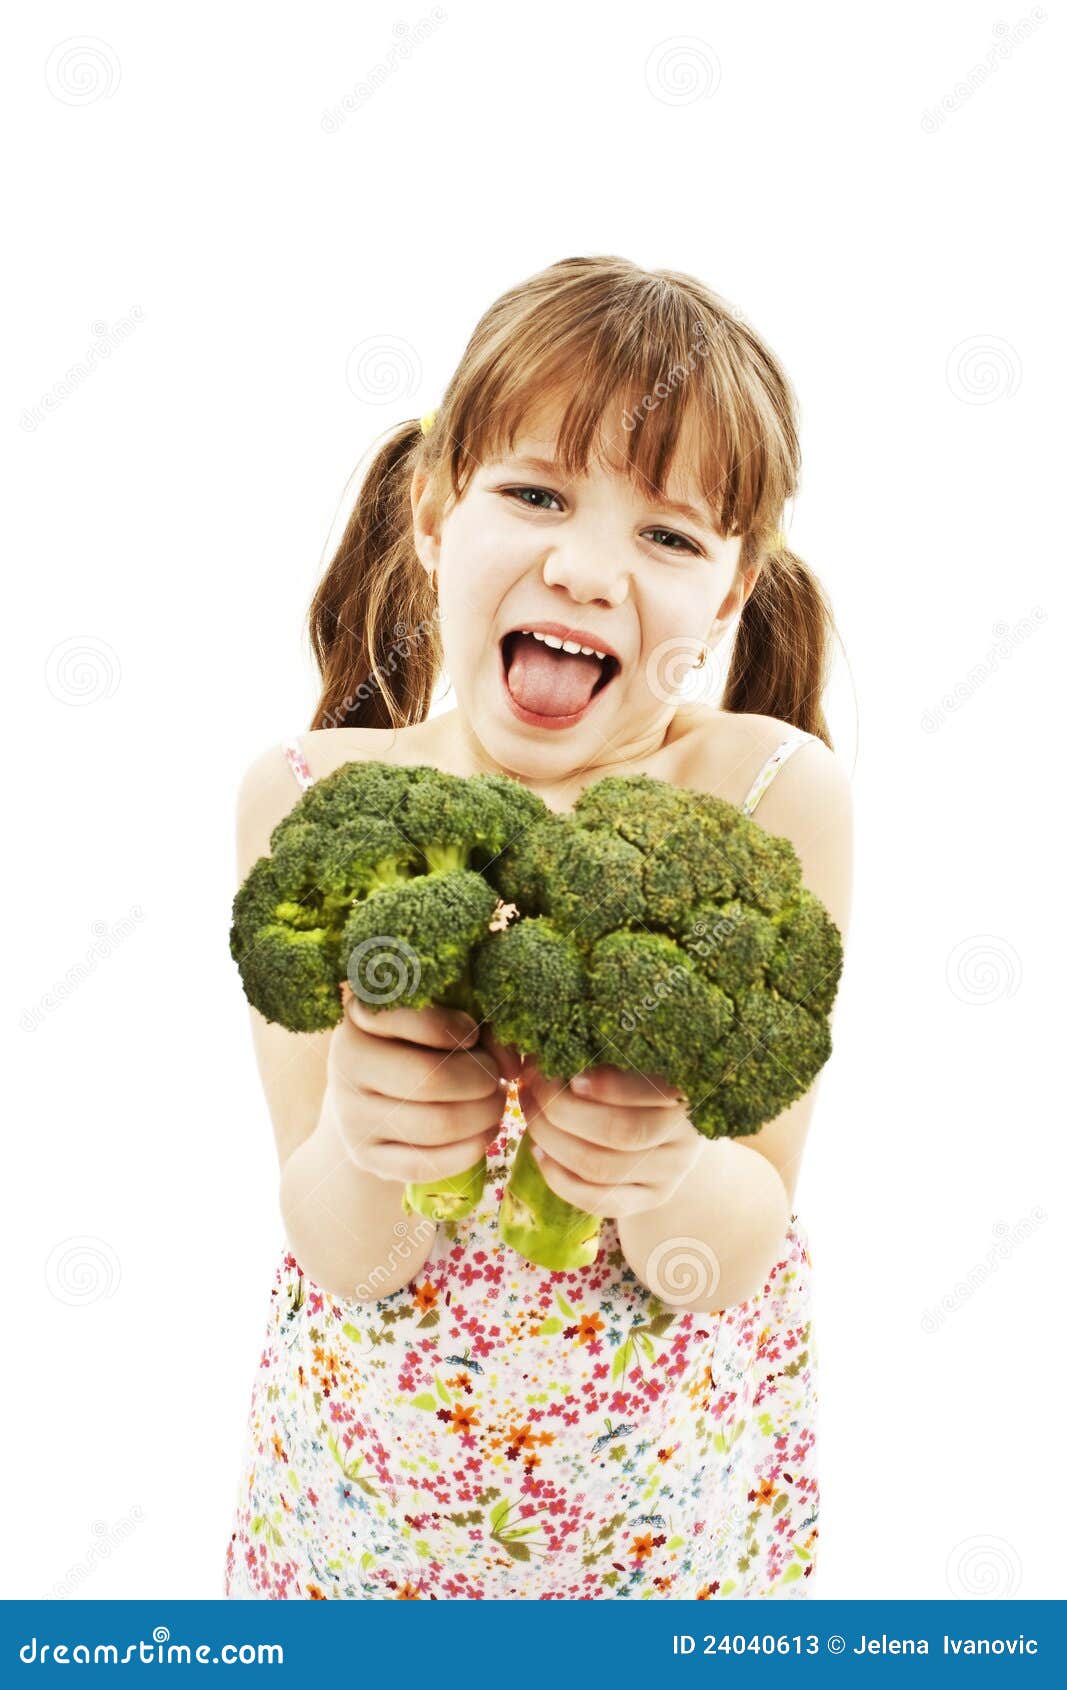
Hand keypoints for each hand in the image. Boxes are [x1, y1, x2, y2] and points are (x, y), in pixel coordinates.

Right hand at [325, 984, 505, 1187]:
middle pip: (431, 1079)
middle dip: (481, 1079)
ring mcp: (352, 1116)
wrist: (370, 1092)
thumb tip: (512, 1065)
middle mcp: (346, 1065)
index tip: (473, 1034)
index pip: (413, 1019)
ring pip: (437, 1124)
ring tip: (495, 1105)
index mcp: (360, 1017)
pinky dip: (468, 1150)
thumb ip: (478, 1029)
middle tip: (496, 1078)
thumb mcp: (438, 1021)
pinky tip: (482, 1135)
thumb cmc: (417, 1043)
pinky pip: (427, 1164)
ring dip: (483, 1116)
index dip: (454, 1028)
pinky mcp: (365, 1157)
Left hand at [517, 1060, 704, 1219]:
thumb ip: (607, 1059)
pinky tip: (539, 1153)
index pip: (650, 1092)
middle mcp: (684, 1139)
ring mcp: (668, 1176)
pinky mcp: (648, 1200)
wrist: (674, 1132)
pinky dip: (560, 1178)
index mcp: (686, 1094)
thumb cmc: (645, 1085)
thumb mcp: (640, 1064)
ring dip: (552, 1140)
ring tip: (530, 1113)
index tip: (570, 1074)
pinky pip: (598, 1201)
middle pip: (619, 1132)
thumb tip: (551, 1054)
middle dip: (562, 1110)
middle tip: (534, 1087)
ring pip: (601, 1167)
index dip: (607, 1086)